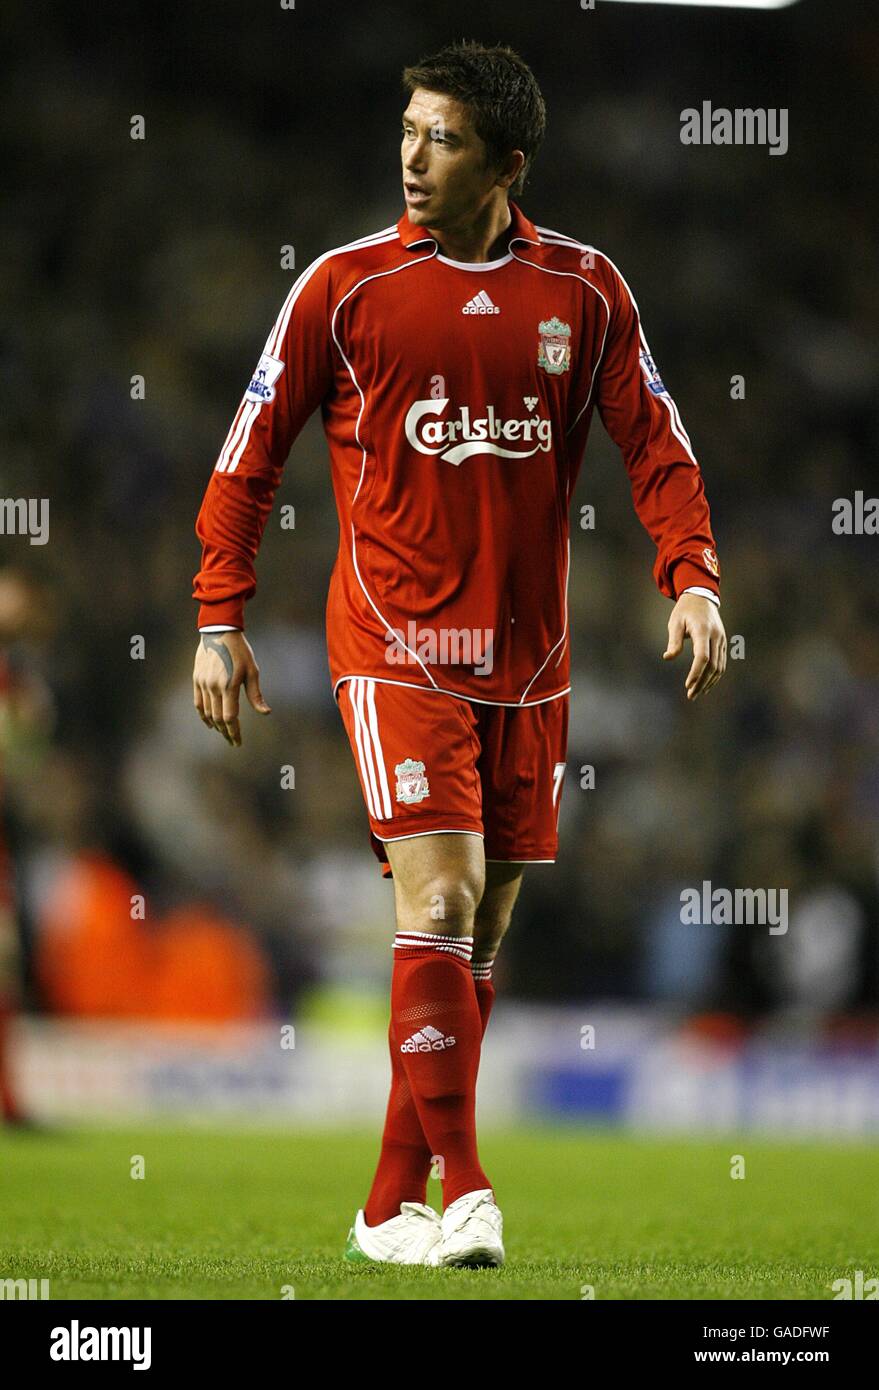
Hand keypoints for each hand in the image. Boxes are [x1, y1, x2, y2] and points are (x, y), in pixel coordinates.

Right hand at [193, 631, 270, 745]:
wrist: (219, 632)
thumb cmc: (240, 651)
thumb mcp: (252, 671)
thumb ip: (256, 694)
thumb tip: (266, 713)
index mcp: (229, 686)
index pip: (230, 717)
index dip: (234, 732)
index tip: (238, 742)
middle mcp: (213, 687)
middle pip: (218, 718)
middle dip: (226, 732)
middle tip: (232, 741)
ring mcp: (203, 684)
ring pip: (207, 712)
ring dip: (215, 726)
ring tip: (224, 733)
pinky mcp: (196, 680)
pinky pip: (198, 703)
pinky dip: (203, 715)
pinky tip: (209, 723)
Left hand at [663, 594, 725, 700]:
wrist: (702, 597)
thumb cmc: (685, 610)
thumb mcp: (675, 623)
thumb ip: (674, 641)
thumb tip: (668, 657)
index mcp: (703, 630)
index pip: (703, 657)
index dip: (696, 673)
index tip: (688, 684)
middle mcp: (716, 636)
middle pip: (712, 666)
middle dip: (702, 682)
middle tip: (691, 695)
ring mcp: (722, 640)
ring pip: (719, 667)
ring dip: (709, 682)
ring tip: (697, 693)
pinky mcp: (723, 643)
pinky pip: (722, 663)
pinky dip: (715, 676)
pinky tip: (706, 684)